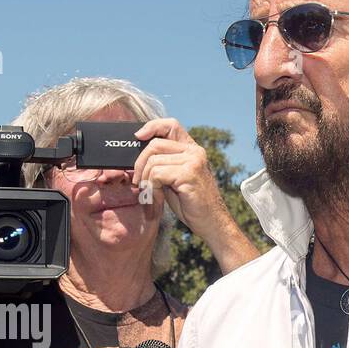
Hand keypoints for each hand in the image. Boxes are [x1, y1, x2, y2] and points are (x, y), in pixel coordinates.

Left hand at [131, 118, 235, 240]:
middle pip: (155, 144)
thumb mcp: (173, 179)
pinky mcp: (189, 174)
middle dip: (139, 164)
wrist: (210, 222)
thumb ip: (162, 165)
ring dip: (145, 181)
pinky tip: (156, 198)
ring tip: (149, 194)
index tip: (137, 137)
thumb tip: (138, 158)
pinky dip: (151, 188)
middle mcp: (194, 152)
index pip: (170, 125)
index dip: (152, 127)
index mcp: (191, 149)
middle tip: (138, 182)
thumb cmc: (190, 203)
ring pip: (153, 161)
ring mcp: (193, 161)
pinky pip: (156, 174)